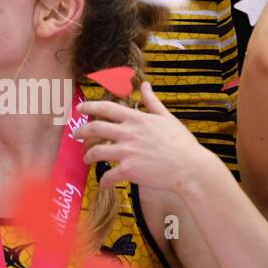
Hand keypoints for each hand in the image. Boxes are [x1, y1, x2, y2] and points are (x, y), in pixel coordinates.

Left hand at [76, 82, 217, 193]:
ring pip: (97, 151)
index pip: (106, 108)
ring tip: (86, 158)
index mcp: (136, 119)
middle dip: (81, 131)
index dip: (89, 106)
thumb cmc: (182, 143)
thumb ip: (152, 102)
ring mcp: (127, 152)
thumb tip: (145, 85)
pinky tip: (103, 182)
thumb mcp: (167, 118)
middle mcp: (128, 133)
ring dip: (88, 155)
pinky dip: (103, 180)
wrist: (191, 168)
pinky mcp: (129, 170)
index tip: (79, 108)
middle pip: (95, 128)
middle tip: (75, 135)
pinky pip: (108, 175)